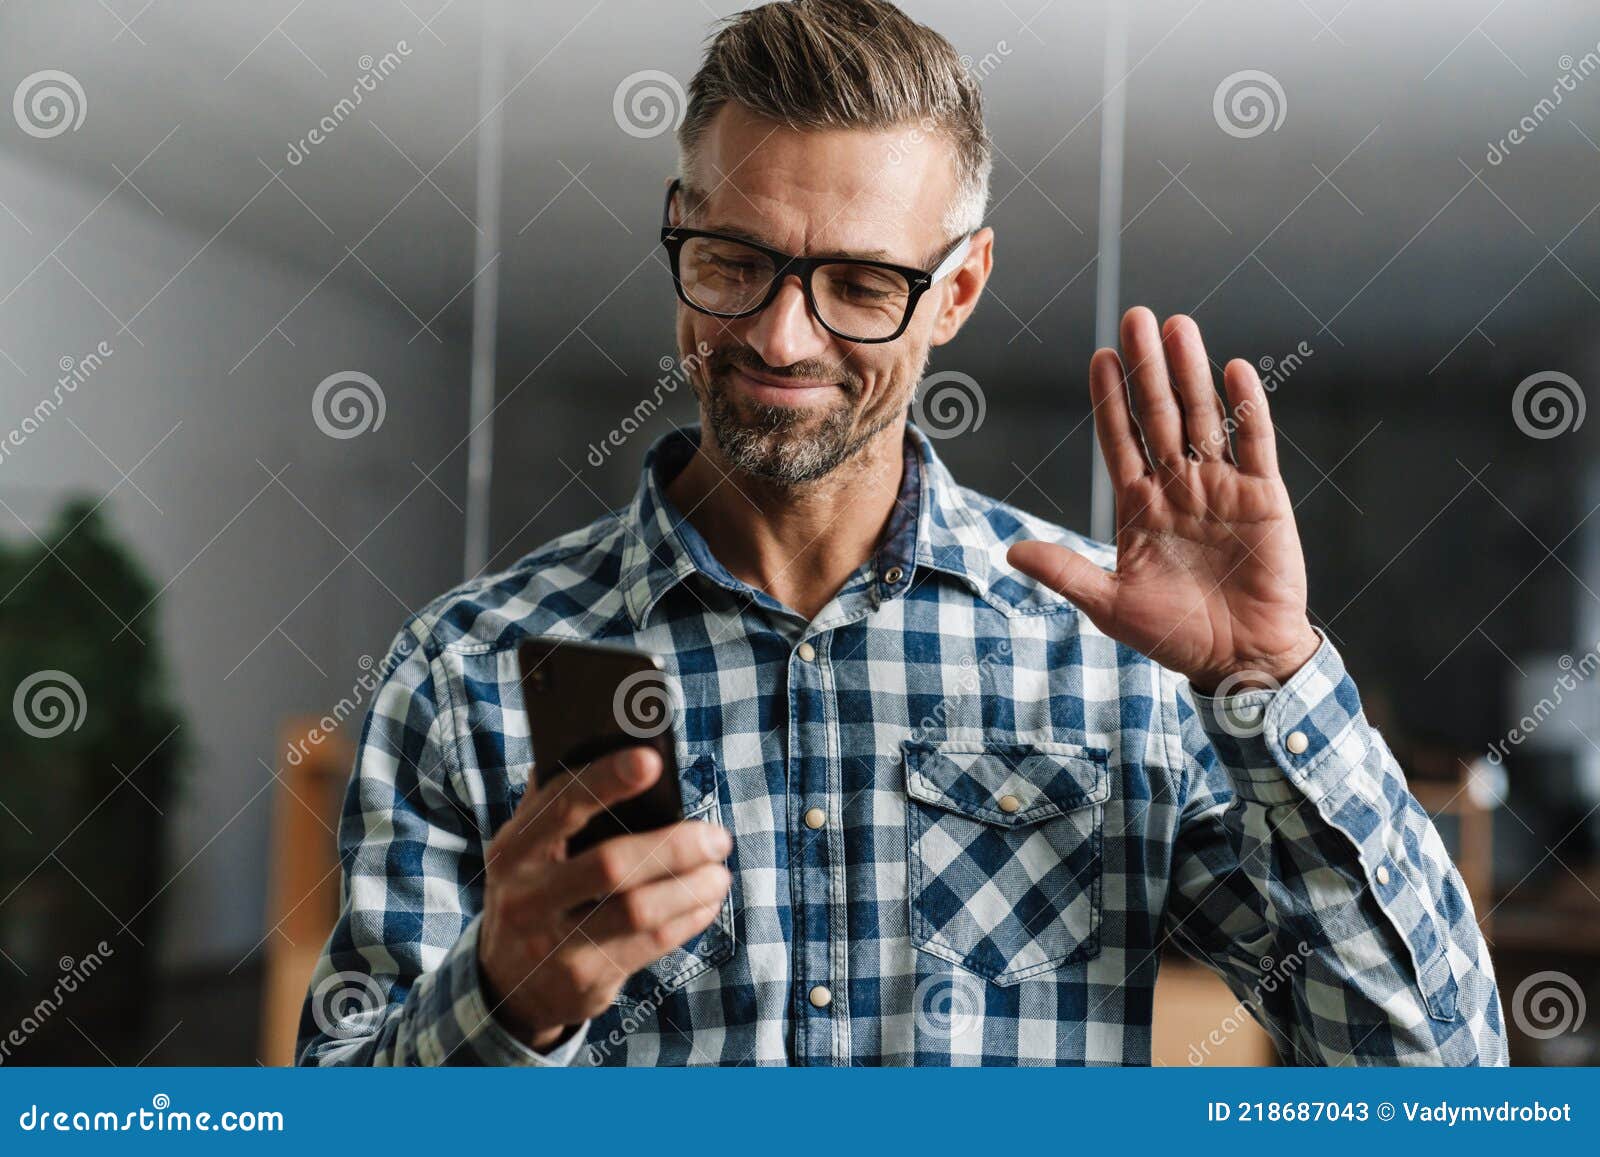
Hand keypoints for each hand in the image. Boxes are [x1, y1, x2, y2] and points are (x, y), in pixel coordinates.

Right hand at [477, 746, 731, 1049]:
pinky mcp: (583, 978)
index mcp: (514, 848)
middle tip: (718, 837)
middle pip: (611, 865)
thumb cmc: (536, 891)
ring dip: (691, 887)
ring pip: (638, 910)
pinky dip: (688, 918)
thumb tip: (612, 742)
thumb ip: (558, 804)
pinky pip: (649, 943)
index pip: (561, 804)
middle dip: (675, 846)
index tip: (652, 759)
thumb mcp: (527, 851)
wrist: (508, 983)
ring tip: (719, 872)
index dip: (607, 779)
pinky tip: (705, 902)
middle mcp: (526, 895)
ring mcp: (552, 942)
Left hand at [1007, 307, 1320, 693]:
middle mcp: (1178, 487)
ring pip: (1203, 418)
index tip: (1098, 358)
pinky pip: (1253, 443)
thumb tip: (1011, 554)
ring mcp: (1221, 488)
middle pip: (1158, 415)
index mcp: (1140, 506)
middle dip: (1147, 368)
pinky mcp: (1263, 497)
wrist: (1240, 660)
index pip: (1120, 440)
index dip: (1110, 400)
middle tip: (1135, 318)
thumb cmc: (1174, 635)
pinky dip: (1246, 407)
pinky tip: (1234, 370)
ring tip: (1178, 327)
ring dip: (1191, 374)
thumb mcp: (1110, 607)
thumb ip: (1067, 573)